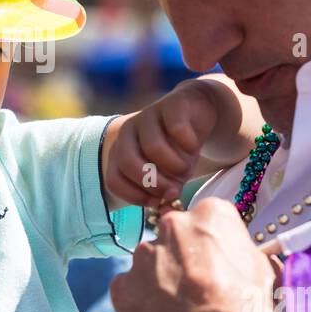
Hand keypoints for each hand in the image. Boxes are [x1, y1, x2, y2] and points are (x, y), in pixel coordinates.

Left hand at [106, 80, 227, 206]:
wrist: (196, 113)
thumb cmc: (178, 150)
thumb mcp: (168, 175)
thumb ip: (163, 190)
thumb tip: (163, 206)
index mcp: (121, 151)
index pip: (114, 179)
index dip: (134, 196)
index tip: (156, 203)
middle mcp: (129, 132)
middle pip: (129, 162)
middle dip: (154, 183)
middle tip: (174, 190)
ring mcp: (148, 116)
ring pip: (154, 147)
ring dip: (175, 166)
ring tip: (187, 169)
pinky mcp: (171, 104)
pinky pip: (176, 129)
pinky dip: (188, 144)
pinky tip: (194, 147)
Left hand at [110, 197, 281, 311]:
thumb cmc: (248, 309)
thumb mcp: (258, 265)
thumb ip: (233, 249)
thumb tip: (229, 255)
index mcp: (210, 214)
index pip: (203, 220)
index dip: (206, 246)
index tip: (210, 265)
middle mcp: (173, 225)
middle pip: (172, 237)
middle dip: (179, 258)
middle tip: (193, 288)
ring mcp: (144, 255)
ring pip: (148, 262)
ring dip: (158, 280)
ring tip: (178, 309)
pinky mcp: (122, 285)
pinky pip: (129, 289)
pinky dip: (140, 302)